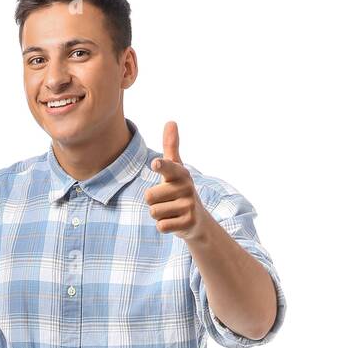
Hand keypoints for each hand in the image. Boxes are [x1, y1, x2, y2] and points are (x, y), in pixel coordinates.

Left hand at [144, 121, 208, 242]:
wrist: (197, 220)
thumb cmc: (180, 190)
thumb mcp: (176, 169)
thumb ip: (171, 147)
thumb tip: (171, 121)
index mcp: (180, 173)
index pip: (168, 167)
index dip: (161, 166)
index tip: (155, 163)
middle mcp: (186, 187)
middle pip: (149, 196)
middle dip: (153, 202)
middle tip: (167, 201)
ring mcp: (188, 206)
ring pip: (154, 212)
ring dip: (159, 214)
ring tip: (171, 211)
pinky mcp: (188, 223)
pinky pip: (161, 226)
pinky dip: (164, 226)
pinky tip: (174, 222)